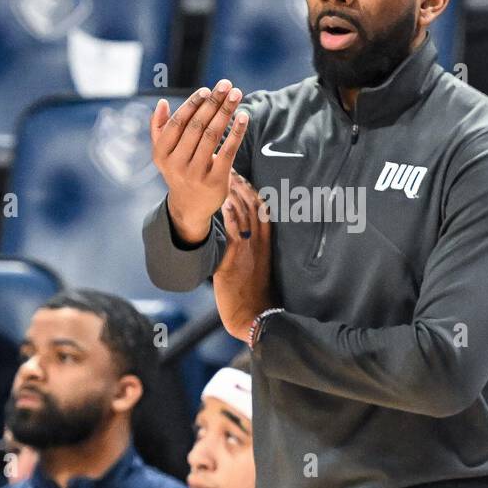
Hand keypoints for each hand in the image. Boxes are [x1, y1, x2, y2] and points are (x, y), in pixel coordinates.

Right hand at [149, 80, 248, 244]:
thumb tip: (161, 102)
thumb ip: (159, 128)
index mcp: (161, 153)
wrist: (190, 207)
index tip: (206, 90)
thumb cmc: (178, 169)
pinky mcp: (216, 181)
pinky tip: (244, 116)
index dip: (192, 104)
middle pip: (197, 126)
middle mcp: (176, 164)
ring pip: (212, 136)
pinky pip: (228, 152)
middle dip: (213, 103)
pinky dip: (237, 132)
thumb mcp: (163, 153)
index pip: (178, 123)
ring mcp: (196, 174)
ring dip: (226, 112)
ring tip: (237, 95)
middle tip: (227, 85)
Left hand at [214, 172, 273, 341]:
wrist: (257, 317)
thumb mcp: (262, 273)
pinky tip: (220, 201)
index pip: (263, 212)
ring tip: (224, 178)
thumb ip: (256, 255)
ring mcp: (247, 251)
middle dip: (242, 187)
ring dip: (233, 194)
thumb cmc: (258, 299)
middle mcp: (259, 245)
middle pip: (253, 207)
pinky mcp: (233, 260)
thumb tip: (247, 245)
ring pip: (243, 215)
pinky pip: (232, 232)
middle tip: (232, 170)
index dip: (254, 193)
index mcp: (267, 246)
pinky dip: (228, 215)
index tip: (245, 179)